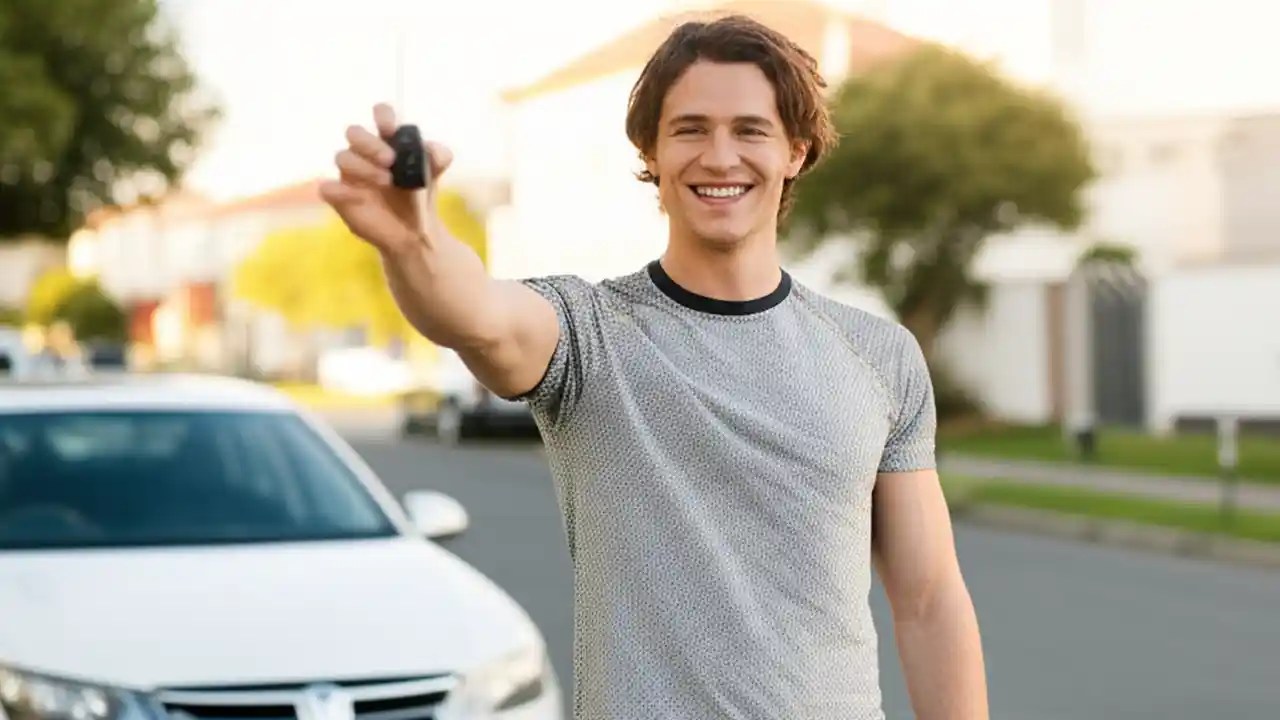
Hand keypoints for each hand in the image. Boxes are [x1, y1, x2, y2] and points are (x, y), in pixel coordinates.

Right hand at [319, 103, 452, 255]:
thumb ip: (439, 157)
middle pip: (355, 133)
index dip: (383, 115)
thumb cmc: (418, 195)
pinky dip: (339, 190)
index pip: (380, 115)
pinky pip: (327, 187)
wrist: (414, 230)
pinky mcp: (340, 196)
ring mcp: (350, 174)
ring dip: (363, 167)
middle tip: (390, 160)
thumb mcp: (434, 175)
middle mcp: (365, 153)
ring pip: (342, 157)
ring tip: (387, 181)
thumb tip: (434, 150)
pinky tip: (358, 197)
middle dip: (371, 143)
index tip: (390, 127)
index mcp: (387, 141)